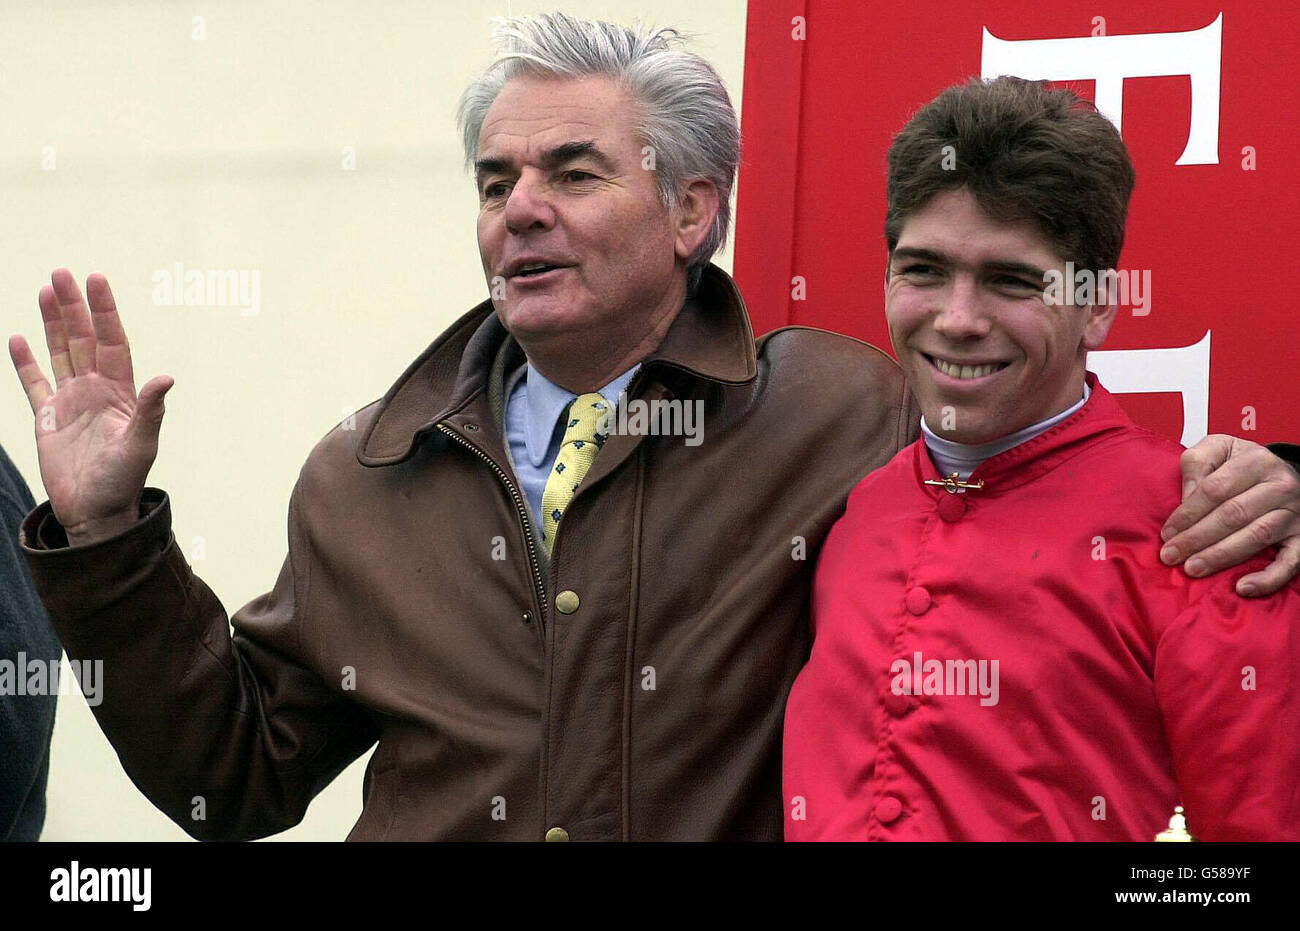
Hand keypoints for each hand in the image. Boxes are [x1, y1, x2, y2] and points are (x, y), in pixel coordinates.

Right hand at [8, 269, 173, 544]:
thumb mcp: (140, 444)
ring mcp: (71, 403)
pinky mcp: (48, 419)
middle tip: (63, 273)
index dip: (105, 312)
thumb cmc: (124, 481)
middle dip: (74, 307)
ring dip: (53, 323)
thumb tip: (167, 378)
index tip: (96, 280)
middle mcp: (96, 391)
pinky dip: (25, 362)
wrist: (96, 513)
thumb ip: (151, 411)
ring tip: (46, 290)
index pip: (112, 342)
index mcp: (121, 393)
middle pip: (83, 340)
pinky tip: (18, 338)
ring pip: (60, 353)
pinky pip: (33, 384)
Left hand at [1160, 434, 1299, 595]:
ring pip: (1256, 536)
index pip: (1216, 489)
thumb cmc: (1240, 463)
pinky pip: (1290, 562)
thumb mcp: (1217, 449)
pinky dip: (1268, 578)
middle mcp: (1280, 486)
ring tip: (1192, 568)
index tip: (1167, 533)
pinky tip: (1243, 588)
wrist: (1282, 472)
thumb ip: (1197, 463)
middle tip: (1171, 556)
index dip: (1189, 513)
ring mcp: (1294, 514)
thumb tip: (1186, 499)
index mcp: (1256, 461)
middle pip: (1234, 514)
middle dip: (1197, 538)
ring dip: (1221, 556)